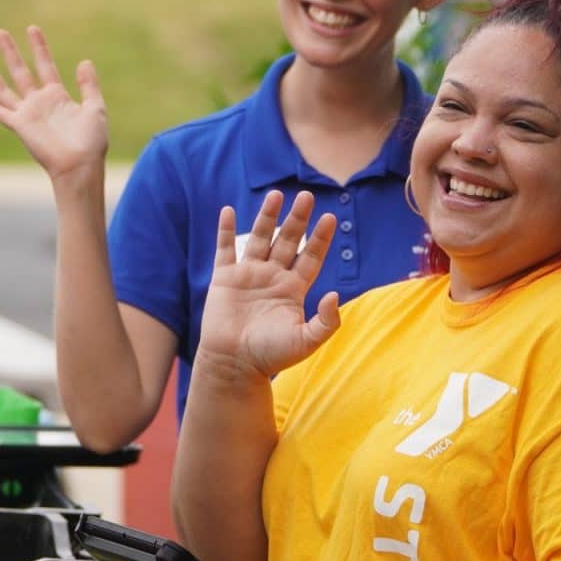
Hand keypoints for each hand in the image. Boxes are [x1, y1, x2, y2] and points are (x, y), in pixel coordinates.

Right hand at [0, 25, 107, 184]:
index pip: (45, 65)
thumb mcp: (95, 108)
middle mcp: (39, 102)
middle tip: (0, 32)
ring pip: (5, 88)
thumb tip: (84, 61)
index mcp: (58, 96)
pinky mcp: (19, 126)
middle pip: (21, 72)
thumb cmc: (91, 141)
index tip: (32, 29)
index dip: (39, 48)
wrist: (80, 165)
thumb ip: (89, 85)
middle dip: (11, 52)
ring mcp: (27, 114)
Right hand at [199, 190, 339, 379]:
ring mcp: (248, 275)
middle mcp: (273, 277)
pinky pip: (225, 249)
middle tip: (306, 196)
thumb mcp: (306, 341)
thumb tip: (336, 295)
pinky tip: (228, 210)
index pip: (311, 257)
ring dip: (266, 216)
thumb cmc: (270, 357)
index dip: (321, 238)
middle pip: (288, 240)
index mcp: (293, 289)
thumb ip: (326, 321)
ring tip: (275, 194)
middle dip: (297, 219)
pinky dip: (225, 230)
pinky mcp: (224, 279)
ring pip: (260, 238)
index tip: (330, 217)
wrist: (233, 366)